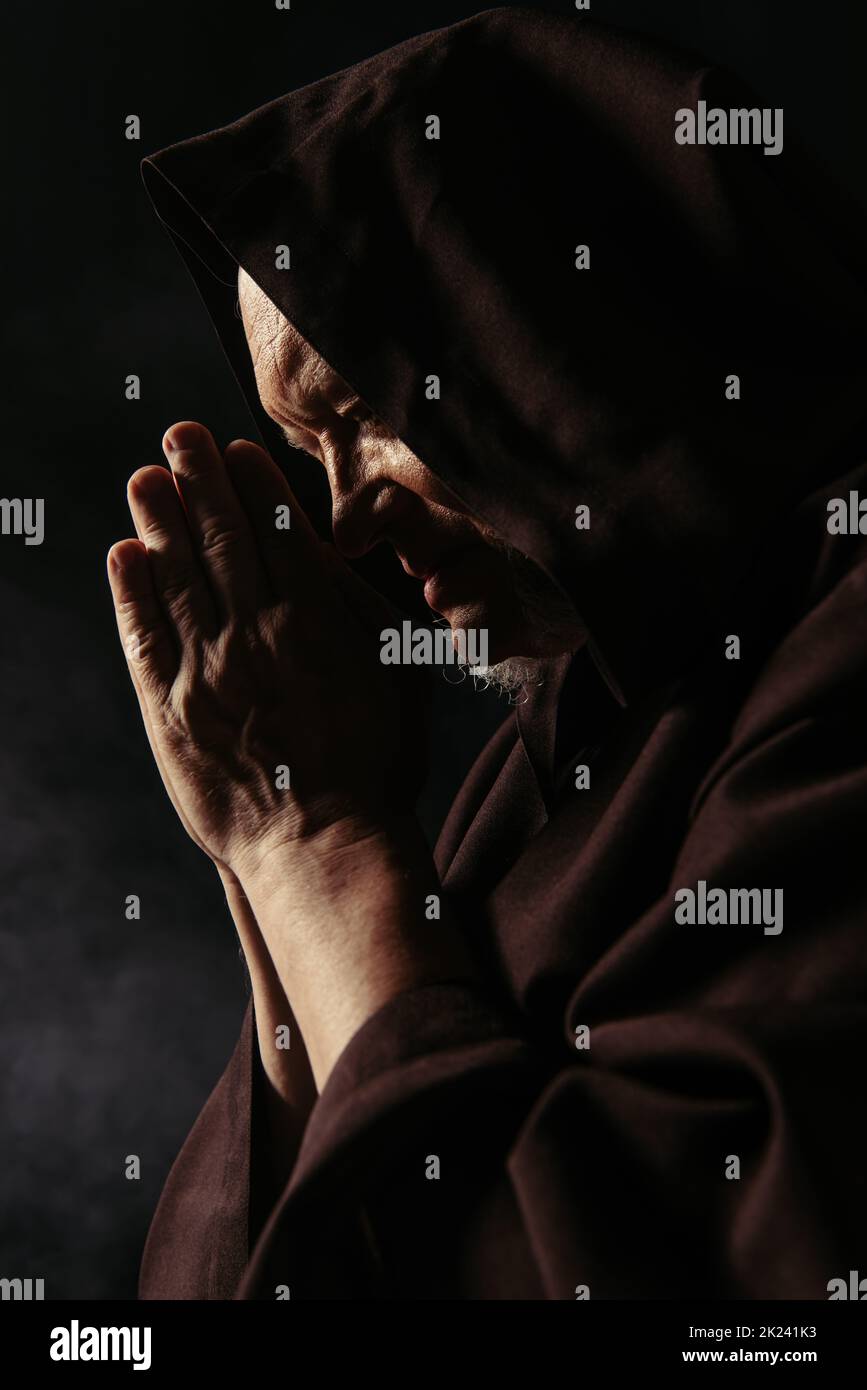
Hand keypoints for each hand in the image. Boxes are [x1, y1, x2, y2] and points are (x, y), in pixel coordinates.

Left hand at [107, 422, 427, 883]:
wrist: (323, 846)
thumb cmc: (377, 768)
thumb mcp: (398, 680)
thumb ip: (361, 615)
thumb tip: (325, 560)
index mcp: (314, 621)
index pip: (277, 531)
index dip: (254, 483)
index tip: (237, 449)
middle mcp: (255, 631)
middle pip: (221, 537)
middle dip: (199, 478)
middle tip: (180, 434)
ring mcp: (206, 668)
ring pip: (175, 575)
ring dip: (158, 519)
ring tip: (145, 477)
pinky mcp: (169, 708)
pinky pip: (143, 635)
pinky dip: (130, 591)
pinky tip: (123, 555)